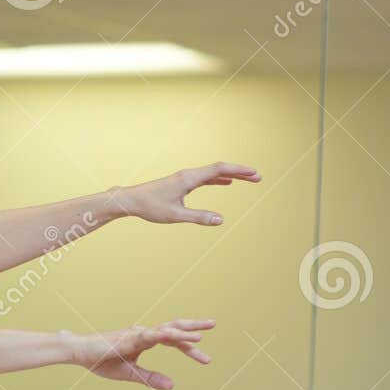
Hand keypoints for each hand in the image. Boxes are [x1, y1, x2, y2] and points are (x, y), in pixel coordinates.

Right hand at [70, 319, 215, 389]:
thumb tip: (173, 385)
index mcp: (144, 340)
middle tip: (213, 325)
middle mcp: (144, 333)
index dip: (189, 348)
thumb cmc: (100, 361)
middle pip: (174, 328)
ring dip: (186, 330)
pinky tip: (183, 337)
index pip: (172, 340)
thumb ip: (150, 378)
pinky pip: (156, 335)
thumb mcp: (130, 374)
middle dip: (194, 327)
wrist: (79, 352)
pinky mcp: (132, 337)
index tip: (205, 358)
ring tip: (204, 332)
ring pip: (168, 329)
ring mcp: (139, 333)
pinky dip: (172, 335)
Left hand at [117, 163, 260, 225]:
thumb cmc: (151, 207)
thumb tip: (220, 220)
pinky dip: (218, 180)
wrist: (132, 200)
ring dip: (231, 175)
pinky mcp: (182, 183)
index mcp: (189, 178)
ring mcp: (186, 178)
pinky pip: (205, 179)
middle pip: (220, 169)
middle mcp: (189, 175)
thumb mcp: (176, 215)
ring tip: (247, 179)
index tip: (254, 173)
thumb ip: (199, 217)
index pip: (219, 169)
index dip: (238, 170)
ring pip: (213, 173)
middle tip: (258, 177)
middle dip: (240, 172)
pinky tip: (225, 183)